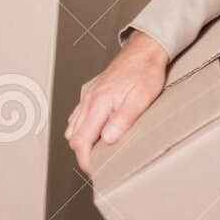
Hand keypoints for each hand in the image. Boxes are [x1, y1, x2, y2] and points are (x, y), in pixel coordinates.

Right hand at [64, 30, 168, 176]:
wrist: (144, 50)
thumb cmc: (145, 72)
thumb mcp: (141, 98)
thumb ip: (122, 120)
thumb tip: (107, 139)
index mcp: (99, 103)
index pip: (81, 140)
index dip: (86, 160)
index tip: (95, 170)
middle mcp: (90, 100)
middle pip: (74, 136)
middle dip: (83, 154)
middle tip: (98, 165)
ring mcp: (89, 96)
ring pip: (74, 126)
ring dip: (82, 142)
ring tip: (97, 152)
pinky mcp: (93, 93)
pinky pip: (79, 116)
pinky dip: (82, 129)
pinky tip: (95, 132)